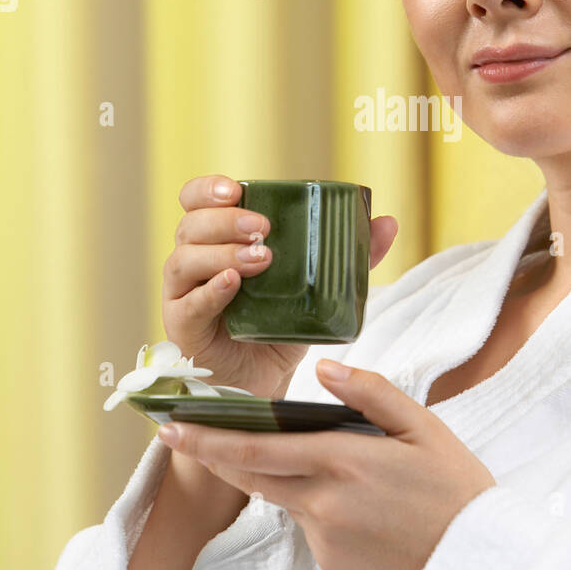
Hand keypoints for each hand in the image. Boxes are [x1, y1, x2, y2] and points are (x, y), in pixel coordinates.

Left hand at [156, 359, 496, 569]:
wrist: (477, 562)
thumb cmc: (455, 487)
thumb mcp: (422, 427)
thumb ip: (371, 392)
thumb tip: (326, 366)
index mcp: (343, 460)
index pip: (256, 448)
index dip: (209, 438)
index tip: (171, 426)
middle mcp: (323, 502)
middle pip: (251, 475)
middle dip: (211, 453)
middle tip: (175, 433)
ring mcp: (324, 539)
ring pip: (285, 498)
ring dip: (286, 477)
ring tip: (341, 470)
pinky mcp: (330, 565)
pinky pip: (311, 526)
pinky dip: (321, 507)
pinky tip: (366, 507)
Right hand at [162, 174, 397, 400]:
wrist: (267, 380)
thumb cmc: (283, 325)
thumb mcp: (318, 285)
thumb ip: (351, 254)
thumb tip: (388, 223)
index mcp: (217, 240)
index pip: (196, 200)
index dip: (209, 189)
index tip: (236, 189)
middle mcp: (193, 262)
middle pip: (190, 225)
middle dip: (225, 220)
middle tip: (263, 226)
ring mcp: (183, 295)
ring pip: (185, 260)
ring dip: (222, 252)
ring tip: (261, 258)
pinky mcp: (183, 328)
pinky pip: (189, 305)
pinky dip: (210, 291)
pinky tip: (232, 283)